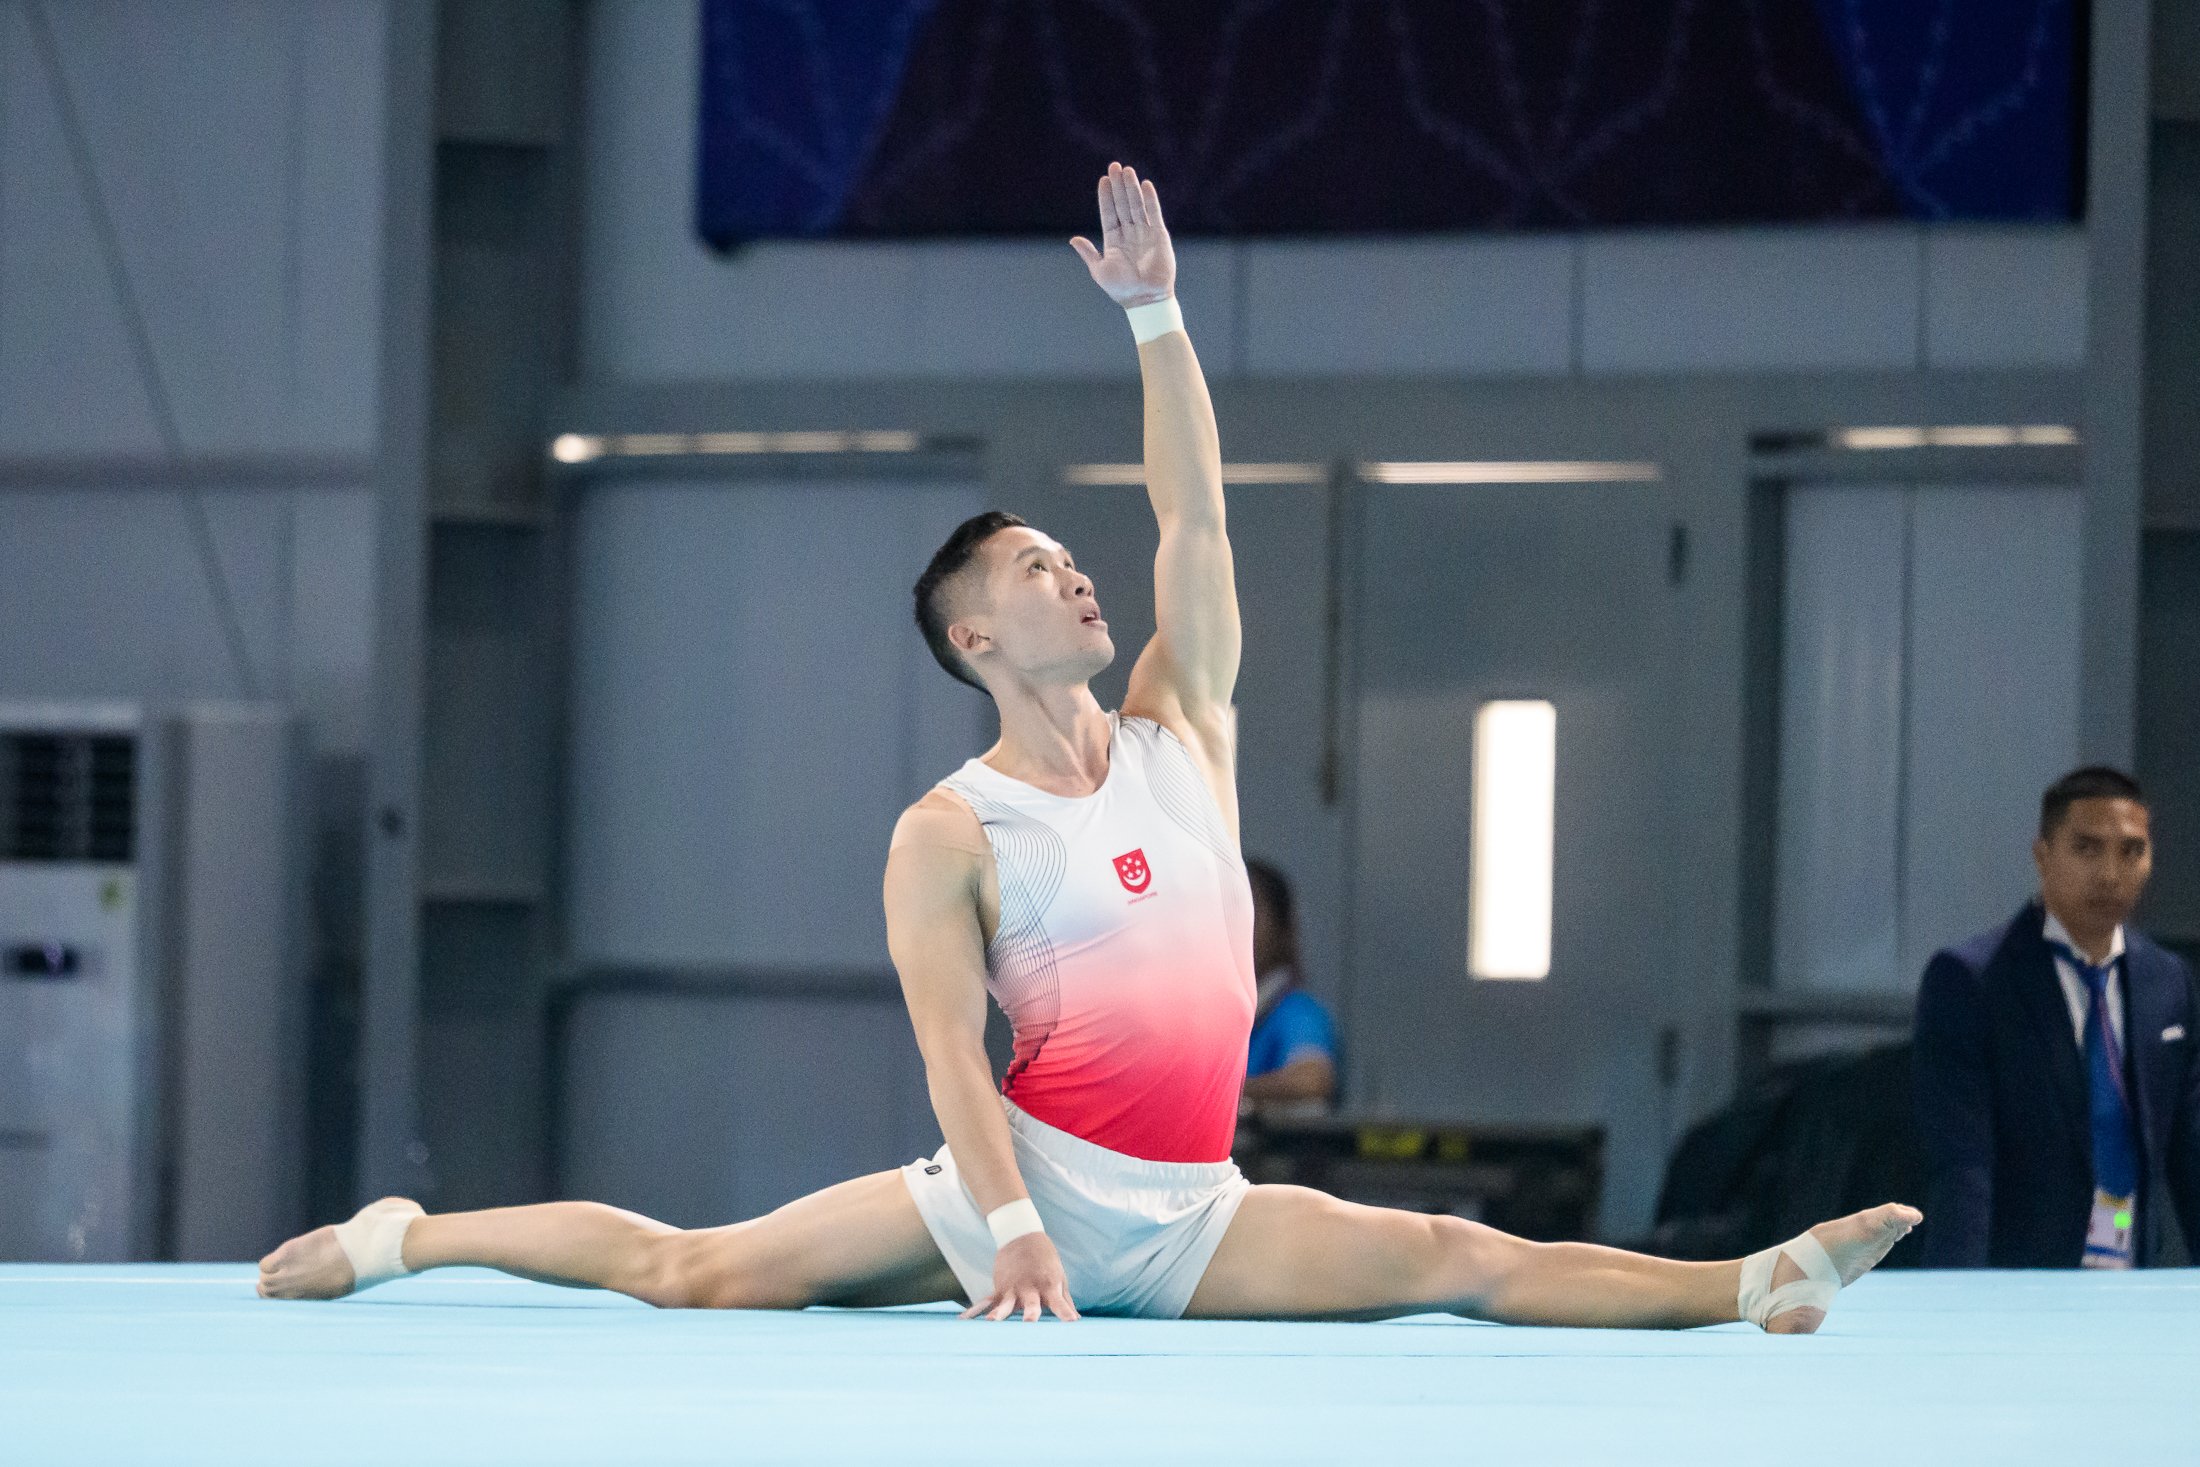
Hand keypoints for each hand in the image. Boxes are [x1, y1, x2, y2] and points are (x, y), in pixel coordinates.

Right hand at [961, 1231, 1080, 1321]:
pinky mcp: (998, 1288)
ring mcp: (1012, 1288)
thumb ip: (1065, 1300)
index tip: (1071, 1323)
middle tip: (1028, 1323)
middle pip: (1031, 1303)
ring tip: (991, 1323)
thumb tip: (1076, 1320)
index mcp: (1048, 1285)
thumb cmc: (1045, 1260)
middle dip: (1030, 1314)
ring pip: (1004, 1304)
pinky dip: (975, 1310)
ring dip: (998, 1313)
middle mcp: (1030, 1288)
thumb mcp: (1059, 1276)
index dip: (1065, 1312)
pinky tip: (963, 1320)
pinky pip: (985, 1301)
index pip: (1059, 1302)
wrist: (1021, 1235)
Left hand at [1070, 162, 1174, 306]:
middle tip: (1114, 166)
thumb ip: (1088, 253)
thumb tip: (1073, 239)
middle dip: (1118, 186)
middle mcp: (1129, 233)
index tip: (1103, 180)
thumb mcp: (1099, 270)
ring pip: (1136, 205)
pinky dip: (1150, 199)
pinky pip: (1154, 213)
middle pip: (1123, 204)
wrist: (1144, 299)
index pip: (1109, 213)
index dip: (1106, 197)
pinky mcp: (1159, 235)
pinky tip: (1144, 184)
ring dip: (1131, 188)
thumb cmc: (1121, 289)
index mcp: (1113, 240)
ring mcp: (1144, 233)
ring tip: (1126, 170)